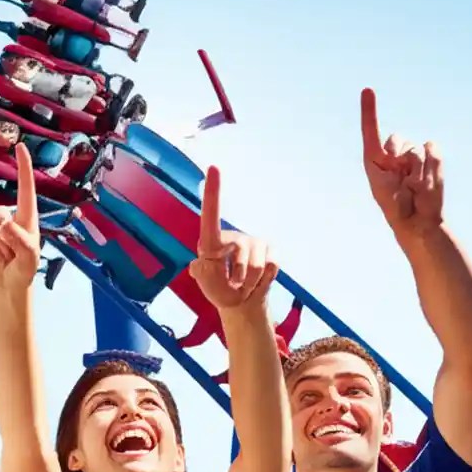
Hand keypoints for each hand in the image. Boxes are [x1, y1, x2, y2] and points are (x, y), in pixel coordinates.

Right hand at [0, 143, 41, 291]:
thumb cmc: (24, 270)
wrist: (7, 285)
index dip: (23, 166)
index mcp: (27, 215)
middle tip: (9, 254)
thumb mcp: (27, 257)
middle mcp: (9, 214)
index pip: (25, 187)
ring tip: (0, 255)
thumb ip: (17, 238)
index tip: (19, 146)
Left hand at [188, 166, 277, 311]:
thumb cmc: (218, 290)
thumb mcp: (205, 283)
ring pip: (257, 263)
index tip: (213, 167)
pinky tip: (259, 280)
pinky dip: (266, 279)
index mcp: (212, 242)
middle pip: (241, 254)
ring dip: (252, 282)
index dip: (213, 192)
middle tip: (234, 287)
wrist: (241, 304)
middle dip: (240, 278)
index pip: (211, 215)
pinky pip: (272, 264)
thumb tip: (199, 263)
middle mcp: (234, 237)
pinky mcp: (270, 250)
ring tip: (244, 285)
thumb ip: (201, 273)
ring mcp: (253, 242)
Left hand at [360, 88, 443, 239]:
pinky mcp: (433, 158)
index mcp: (376, 157)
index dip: (369, 110)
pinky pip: (432, 149)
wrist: (416, 220)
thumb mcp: (380, 182)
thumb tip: (410, 148)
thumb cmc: (394, 203)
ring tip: (413, 185)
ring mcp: (414, 155)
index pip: (371, 130)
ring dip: (414, 168)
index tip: (367, 89)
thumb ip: (386, 160)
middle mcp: (395, 154)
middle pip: (396, 139)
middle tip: (399, 176)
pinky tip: (426, 180)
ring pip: (415, 148)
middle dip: (397, 153)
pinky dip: (431, 164)